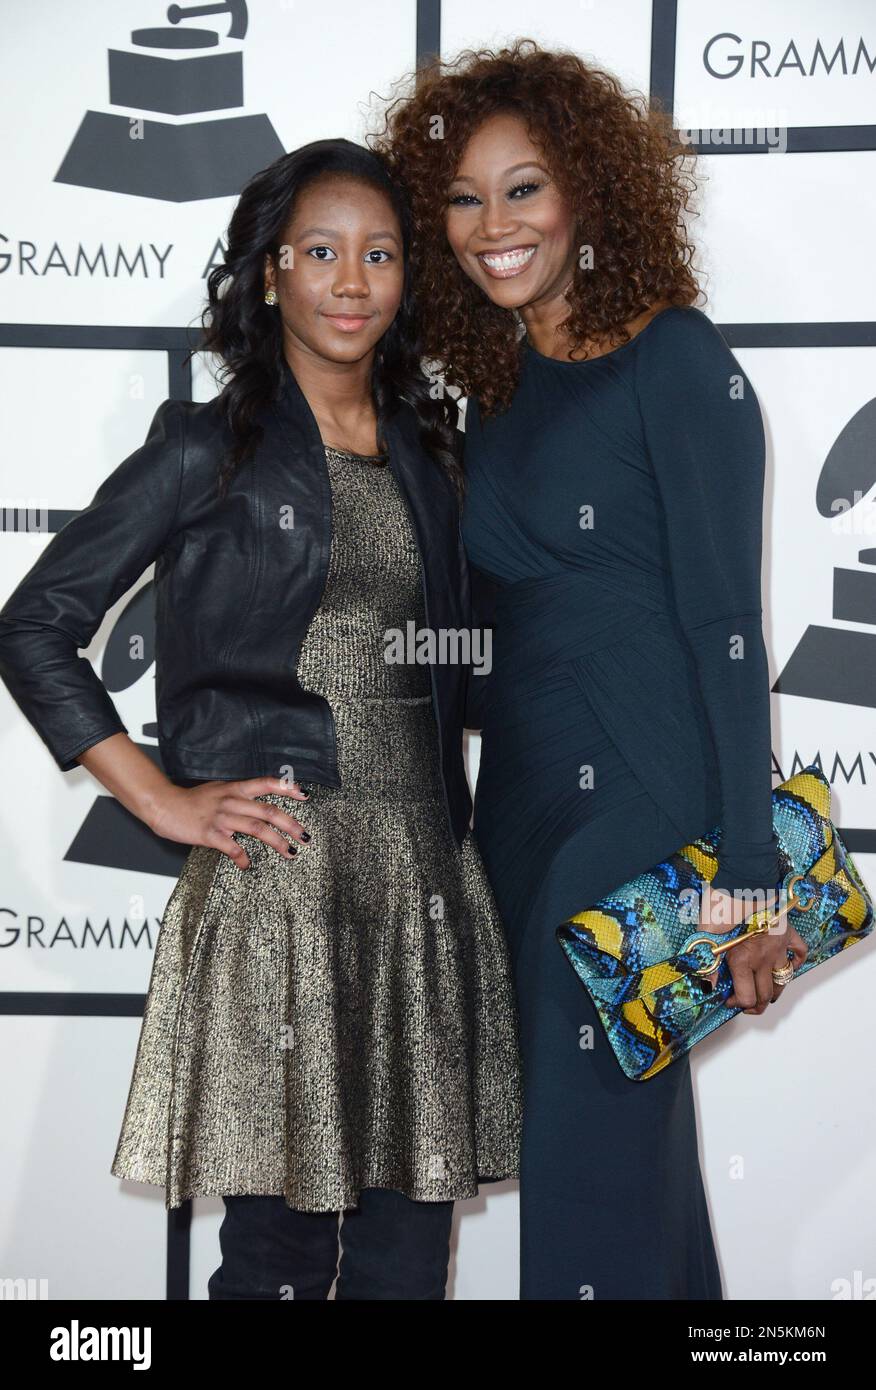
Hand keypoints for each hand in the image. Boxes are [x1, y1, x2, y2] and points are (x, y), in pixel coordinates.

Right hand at [147, 776, 310, 870]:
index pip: (266, 783)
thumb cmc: (191, 801)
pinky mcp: (210, 833)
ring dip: (277, 842)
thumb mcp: (218, 790)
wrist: (164, 805)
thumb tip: (256, 803)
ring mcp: (221, 817)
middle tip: (305, 836)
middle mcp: (231, 801)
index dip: (287, 787)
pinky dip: (243, 858)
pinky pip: (232, 848)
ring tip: (290, 853)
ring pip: (256, 828)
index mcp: (235, 789)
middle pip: (269, 811)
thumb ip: (238, 795)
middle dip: (291, 824)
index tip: (305, 795)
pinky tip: (248, 865)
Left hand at [696, 884, 808, 1014]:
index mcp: (743, 961)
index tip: (726, 999)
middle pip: (766, 995)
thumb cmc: (722, 903)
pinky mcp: (788, 933)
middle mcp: (764, 958)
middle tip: (743, 1003)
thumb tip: (707, 985)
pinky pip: (800, 952)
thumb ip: (707, 962)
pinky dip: (796, 961)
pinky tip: (786, 963)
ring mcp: (779, 947)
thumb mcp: (706, 933)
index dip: (734, 1004)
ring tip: (762, 992)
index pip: (745, 997)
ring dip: (773, 991)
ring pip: (783, 980)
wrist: (744, 879)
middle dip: (754, 1005)